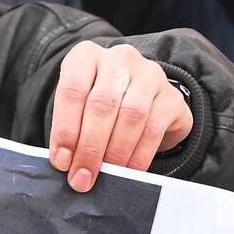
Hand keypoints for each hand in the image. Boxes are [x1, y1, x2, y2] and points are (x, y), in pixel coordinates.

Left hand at [49, 42, 192, 191]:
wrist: (145, 99)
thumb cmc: (102, 105)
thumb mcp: (80, 107)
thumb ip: (72, 129)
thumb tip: (66, 164)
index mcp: (86, 55)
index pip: (72, 90)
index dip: (65, 129)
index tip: (62, 161)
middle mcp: (119, 58)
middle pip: (102, 104)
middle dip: (90, 147)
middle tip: (82, 177)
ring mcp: (149, 74)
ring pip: (131, 116)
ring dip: (115, 153)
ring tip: (106, 176)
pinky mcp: (171, 95)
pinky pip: (154, 128)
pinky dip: (139, 155)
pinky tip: (129, 172)